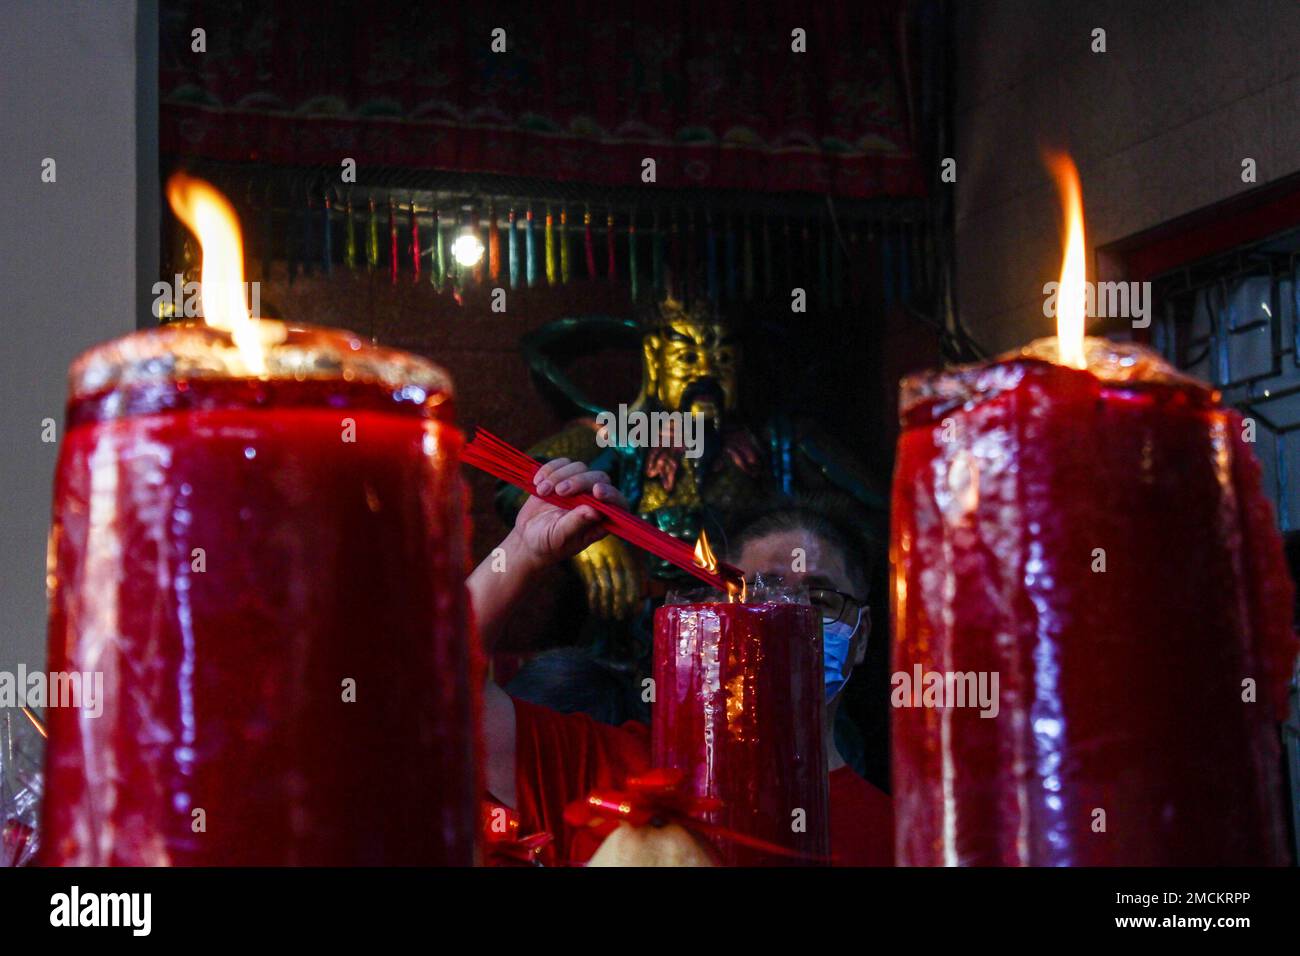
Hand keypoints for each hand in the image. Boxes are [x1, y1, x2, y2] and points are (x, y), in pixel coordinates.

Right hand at [509, 458, 628, 570]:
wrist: (528, 537)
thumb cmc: (547, 544)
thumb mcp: (560, 537)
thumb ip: (577, 523)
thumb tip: (595, 511)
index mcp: (601, 519)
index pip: (618, 502)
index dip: (612, 494)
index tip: (597, 491)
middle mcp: (594, 501)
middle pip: (599, 478)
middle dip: (579, 481)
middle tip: (559, 491)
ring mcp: (579, 487)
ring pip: (579, 467)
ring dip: (559, 476)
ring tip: (542, 491)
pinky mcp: (563, 477)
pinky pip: (562, 463)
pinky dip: (549, 469)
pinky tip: (537, 483)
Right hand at [573, 536, 645, 619]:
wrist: (584, 532)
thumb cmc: (609, 550)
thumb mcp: (625, 557)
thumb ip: (641, 574)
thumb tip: (660, 589)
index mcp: (626, 554)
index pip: (633, 574)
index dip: (636, 592)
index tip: (637, 608)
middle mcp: (612, 555)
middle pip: (619, 582)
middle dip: (621, 602)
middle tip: (621, 617)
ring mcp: (597, 559)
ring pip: (604, 585)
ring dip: (606, 604)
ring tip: (607, 616)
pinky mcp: (584, 564)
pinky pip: (590, 585)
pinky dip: (593, 600)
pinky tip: (595, 610)